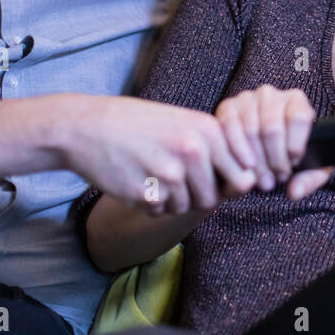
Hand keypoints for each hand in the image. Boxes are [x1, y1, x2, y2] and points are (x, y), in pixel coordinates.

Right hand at [58, 94, 252, 214]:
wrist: (86, 126)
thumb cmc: (140, 124)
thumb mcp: (185, 122)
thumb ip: (216, 148)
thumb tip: (248, 184)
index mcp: (208, 130)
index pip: (243, 176)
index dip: (230, 185)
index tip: (215, 181)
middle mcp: (193, 151)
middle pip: (213, 198)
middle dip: (197, 195)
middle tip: (174, 177)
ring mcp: (168, 174)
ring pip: (186, 207)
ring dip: (172, 199)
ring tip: (153, 173)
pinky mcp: (145, 194)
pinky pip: (160, 212)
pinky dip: (151, 203)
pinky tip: (138, 179)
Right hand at [213, 86, 333, 201]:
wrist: (261, 145)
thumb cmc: (287, 153)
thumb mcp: (307, 166)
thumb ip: (309, 179)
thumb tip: (294, 191)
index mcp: (296, 100)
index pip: (299, 117)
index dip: (296, 145)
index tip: (293, 164)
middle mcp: (271, 94)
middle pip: (273, 127)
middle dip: (274, 160)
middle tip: (275, 180)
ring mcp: (247, 98)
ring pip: (251, 130)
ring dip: (256, 161)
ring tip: (262, 180)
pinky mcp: (227, 107)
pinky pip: (230, 129)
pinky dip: (237, 152)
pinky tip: (244, 168)